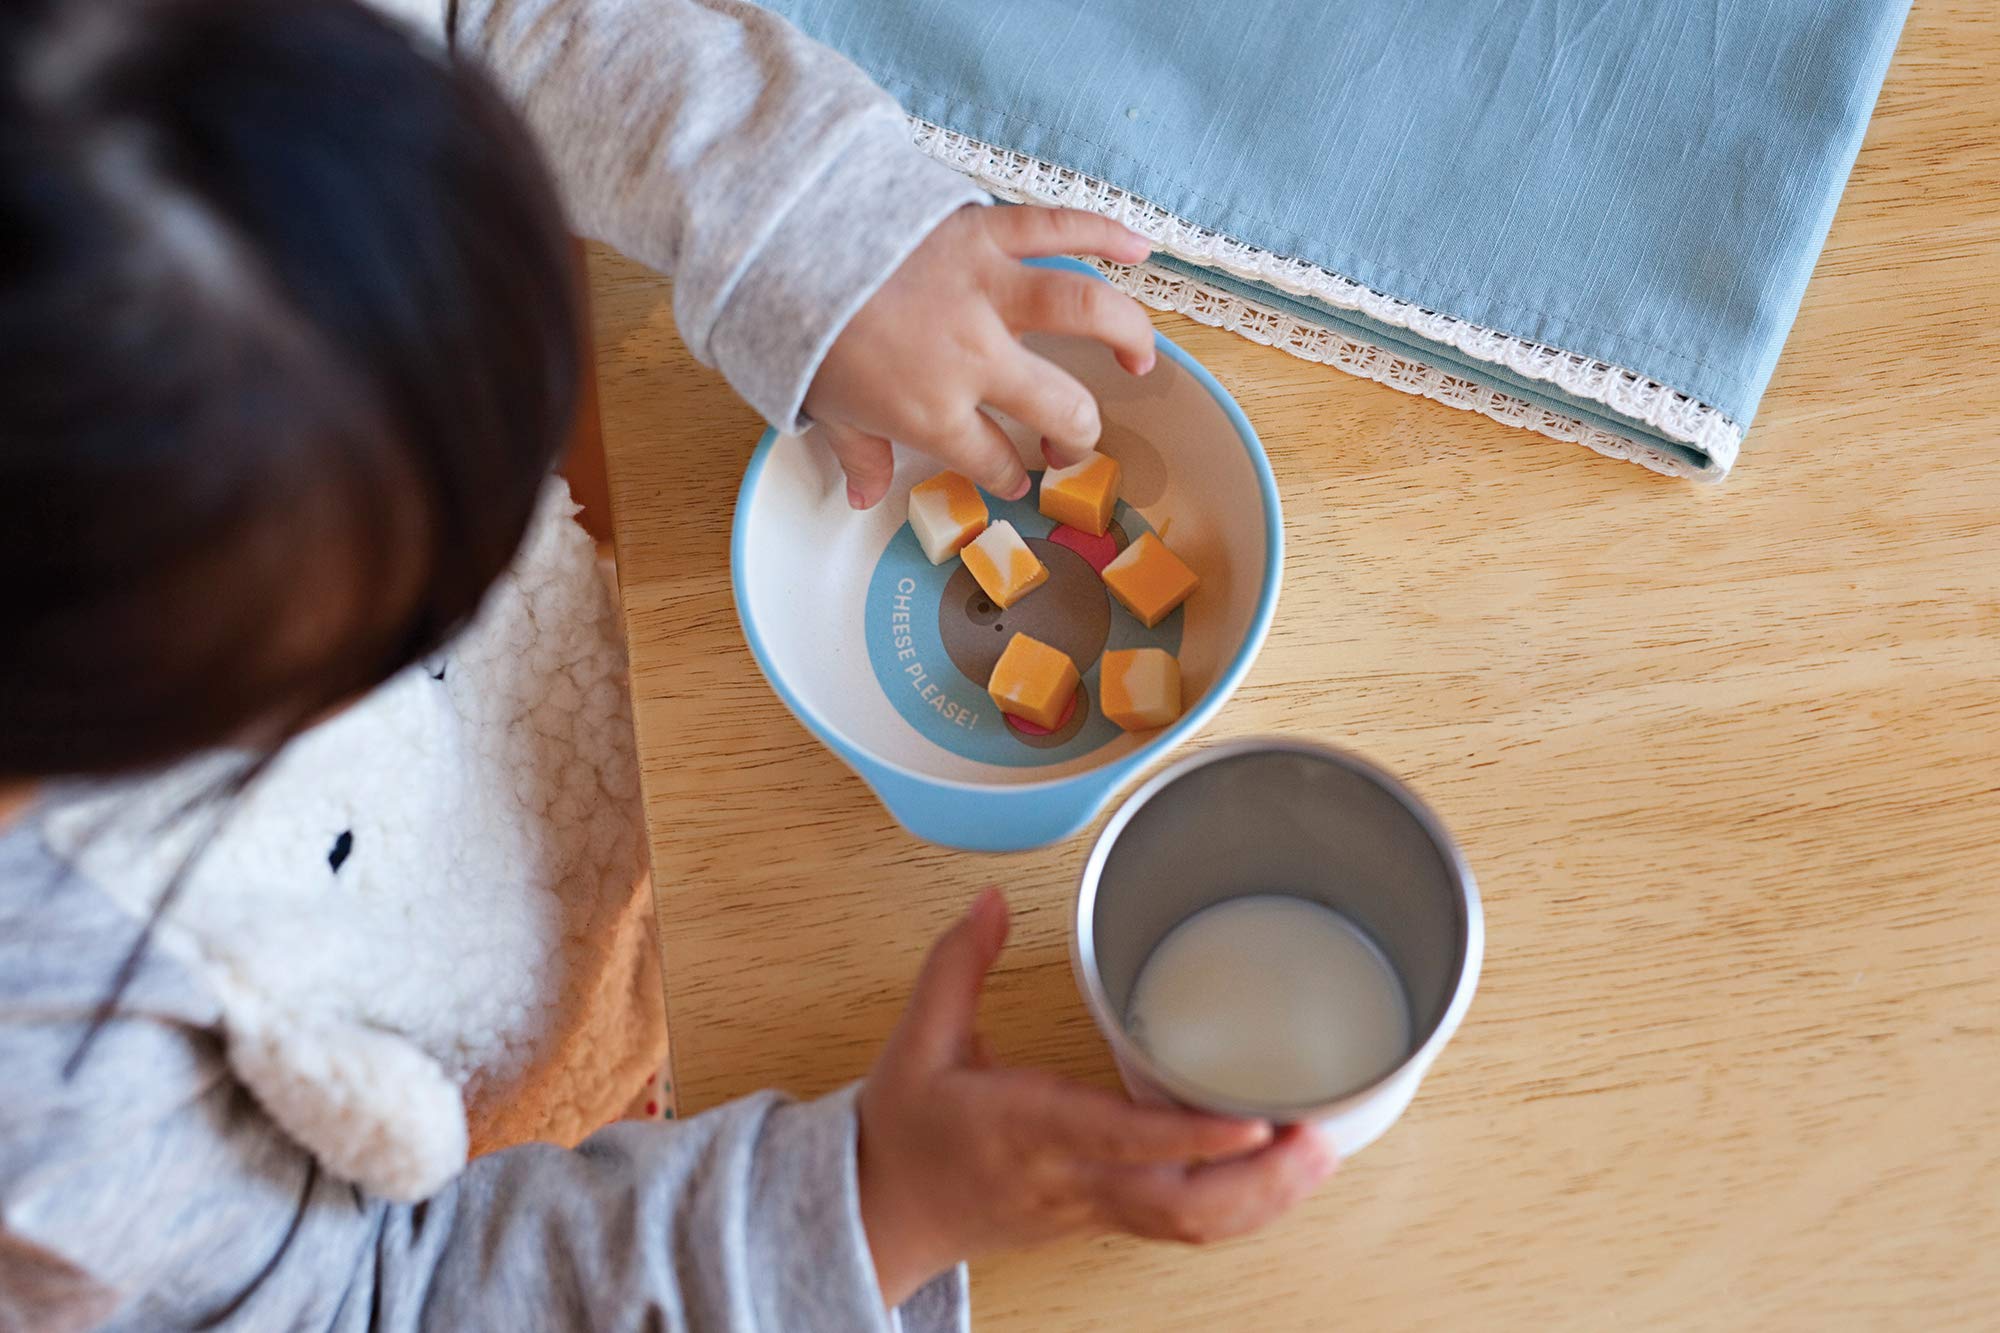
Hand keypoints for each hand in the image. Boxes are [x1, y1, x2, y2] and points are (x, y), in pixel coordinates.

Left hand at [803, 206, 1158, 510]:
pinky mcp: (984, 230)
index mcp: (933, 415)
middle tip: (1075, 439)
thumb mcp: (825, 410)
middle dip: (1075, 435)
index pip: (991, 459)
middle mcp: (976, 359)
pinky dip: (1105, 232)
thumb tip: (864, 496)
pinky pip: (1058, 228)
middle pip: (1058, 408)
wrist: (776, 247)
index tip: (1012, 473)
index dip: (1006, 473)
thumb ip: (858, 454)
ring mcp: (988, 291)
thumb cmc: (799, 332)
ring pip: (1085, 315)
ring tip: (1141, 359)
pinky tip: (1141, 247)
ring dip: (1126, 337)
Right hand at [856, 889, 1339, 1306]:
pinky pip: (1182, 1223)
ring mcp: (1093, 1207)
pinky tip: (1277, 1176)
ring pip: (1190, 1224)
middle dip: (1260, 1180)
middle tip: (1321, 1138)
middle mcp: (1072, 1177)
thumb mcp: (917, 1041)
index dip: (1193, 1135)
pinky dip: (1239, 1206)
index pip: (1121, 1138)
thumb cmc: (906, 1135)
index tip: (1255, 1120)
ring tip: (1320, 1153)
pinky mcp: (1104, 1217)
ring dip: (1263, 1199)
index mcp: (1028, 1129)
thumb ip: (958, 964)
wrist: (882, 1214)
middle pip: (1180, 1203)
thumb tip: (993, 900)